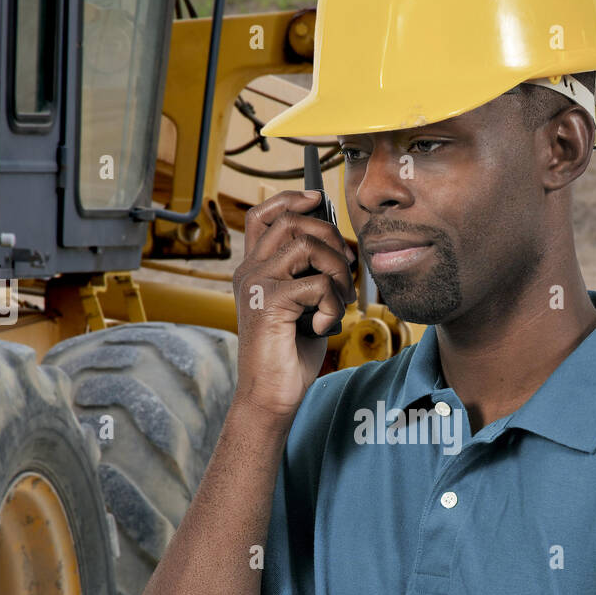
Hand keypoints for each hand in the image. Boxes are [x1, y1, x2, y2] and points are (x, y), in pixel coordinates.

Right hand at [232, 190, 356, 422]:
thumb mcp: (303, 305)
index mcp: (254, 269)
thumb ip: (310, 274)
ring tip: (338, 301)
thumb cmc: (289, 354)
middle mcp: (249, 271)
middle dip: (331, 239)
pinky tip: (323, 326)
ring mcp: (256, 285)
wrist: (270, 395)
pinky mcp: (268, 303)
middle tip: (345, 271)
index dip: (290, 198)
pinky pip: (318, 284)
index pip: (263, 214)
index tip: (317, 199)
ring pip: (308, 246)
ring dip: (338, 272)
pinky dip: (333, 306)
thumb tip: (340, 246)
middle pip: (293, 222)